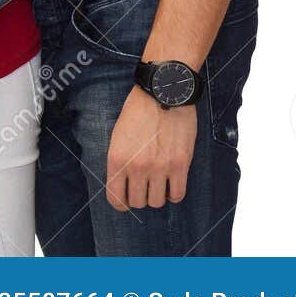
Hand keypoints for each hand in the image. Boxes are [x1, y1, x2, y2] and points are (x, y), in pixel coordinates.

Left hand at [106, 84, 196, 209]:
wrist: (162, 93)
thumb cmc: (138, 111)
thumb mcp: (117, 135)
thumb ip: (119, 161)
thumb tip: (123, 184)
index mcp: (117, 159)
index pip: (115, 199)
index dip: (120, 202)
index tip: (125, 198)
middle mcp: (137, 167)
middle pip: (138, 203)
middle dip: (139, 197)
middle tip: (142, 186)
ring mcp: (160, 167)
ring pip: (157, 202)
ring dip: (157, 195)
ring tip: (157, 182)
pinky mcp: (180, 165)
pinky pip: (178, 195)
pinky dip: (173, 193)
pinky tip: (170, 182)